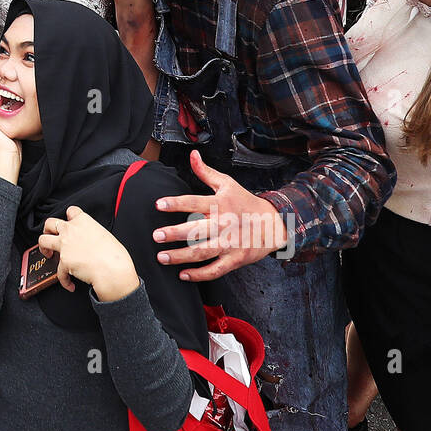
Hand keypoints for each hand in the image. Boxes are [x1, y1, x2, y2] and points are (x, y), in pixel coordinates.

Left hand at [39, 206, 139, 300]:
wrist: (112, 270)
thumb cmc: (114, 255)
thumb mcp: (104, 234)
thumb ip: (91, 233)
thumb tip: (89, 241)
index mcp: (83, 221)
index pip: (71, 211)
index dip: (68, 218)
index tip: (68, 224)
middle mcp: (70, 230)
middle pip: (49, 223)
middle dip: (48, 230)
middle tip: (51, 237)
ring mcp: (64, 245)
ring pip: (43, 241)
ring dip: (43, 248)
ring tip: (49, 255)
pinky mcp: (63, 261)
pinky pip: (58, 272)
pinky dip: (64, 280)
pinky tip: (70, 285)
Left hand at [152, 148, 288, 281]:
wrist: (275, 223)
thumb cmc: (246, 202)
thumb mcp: (228, 184)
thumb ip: (206, 172)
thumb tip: (192, 154)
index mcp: (220, 204)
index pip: (194, 202)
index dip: (176, 203)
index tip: (158, 204)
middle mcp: (224, 224)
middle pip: (196, 230)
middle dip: (174, 233)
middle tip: (156, 235)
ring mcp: (230, 243)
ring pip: (202, 252)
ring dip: (180, 256)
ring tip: (162, 257)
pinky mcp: (235, 259)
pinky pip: (215, 270)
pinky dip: (199, 275)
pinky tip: (182, 275)